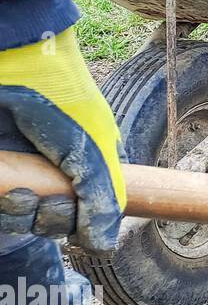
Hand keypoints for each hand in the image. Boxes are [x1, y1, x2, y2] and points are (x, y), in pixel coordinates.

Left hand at [0, 28, 124, 252]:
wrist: (12, 58)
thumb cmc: (59, 97)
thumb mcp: (91, 148)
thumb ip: (101, 197)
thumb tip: (102, 246)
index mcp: (86, 167)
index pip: (87, 215)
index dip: (82, 224)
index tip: (79, 221)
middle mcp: (52, 172)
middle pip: (52, 223)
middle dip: (49, 220)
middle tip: (45, 201)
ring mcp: (19, 171)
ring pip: (20, 220)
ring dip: (20, 216)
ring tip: (17, 193)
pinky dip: (3, 207)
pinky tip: (6, 190)